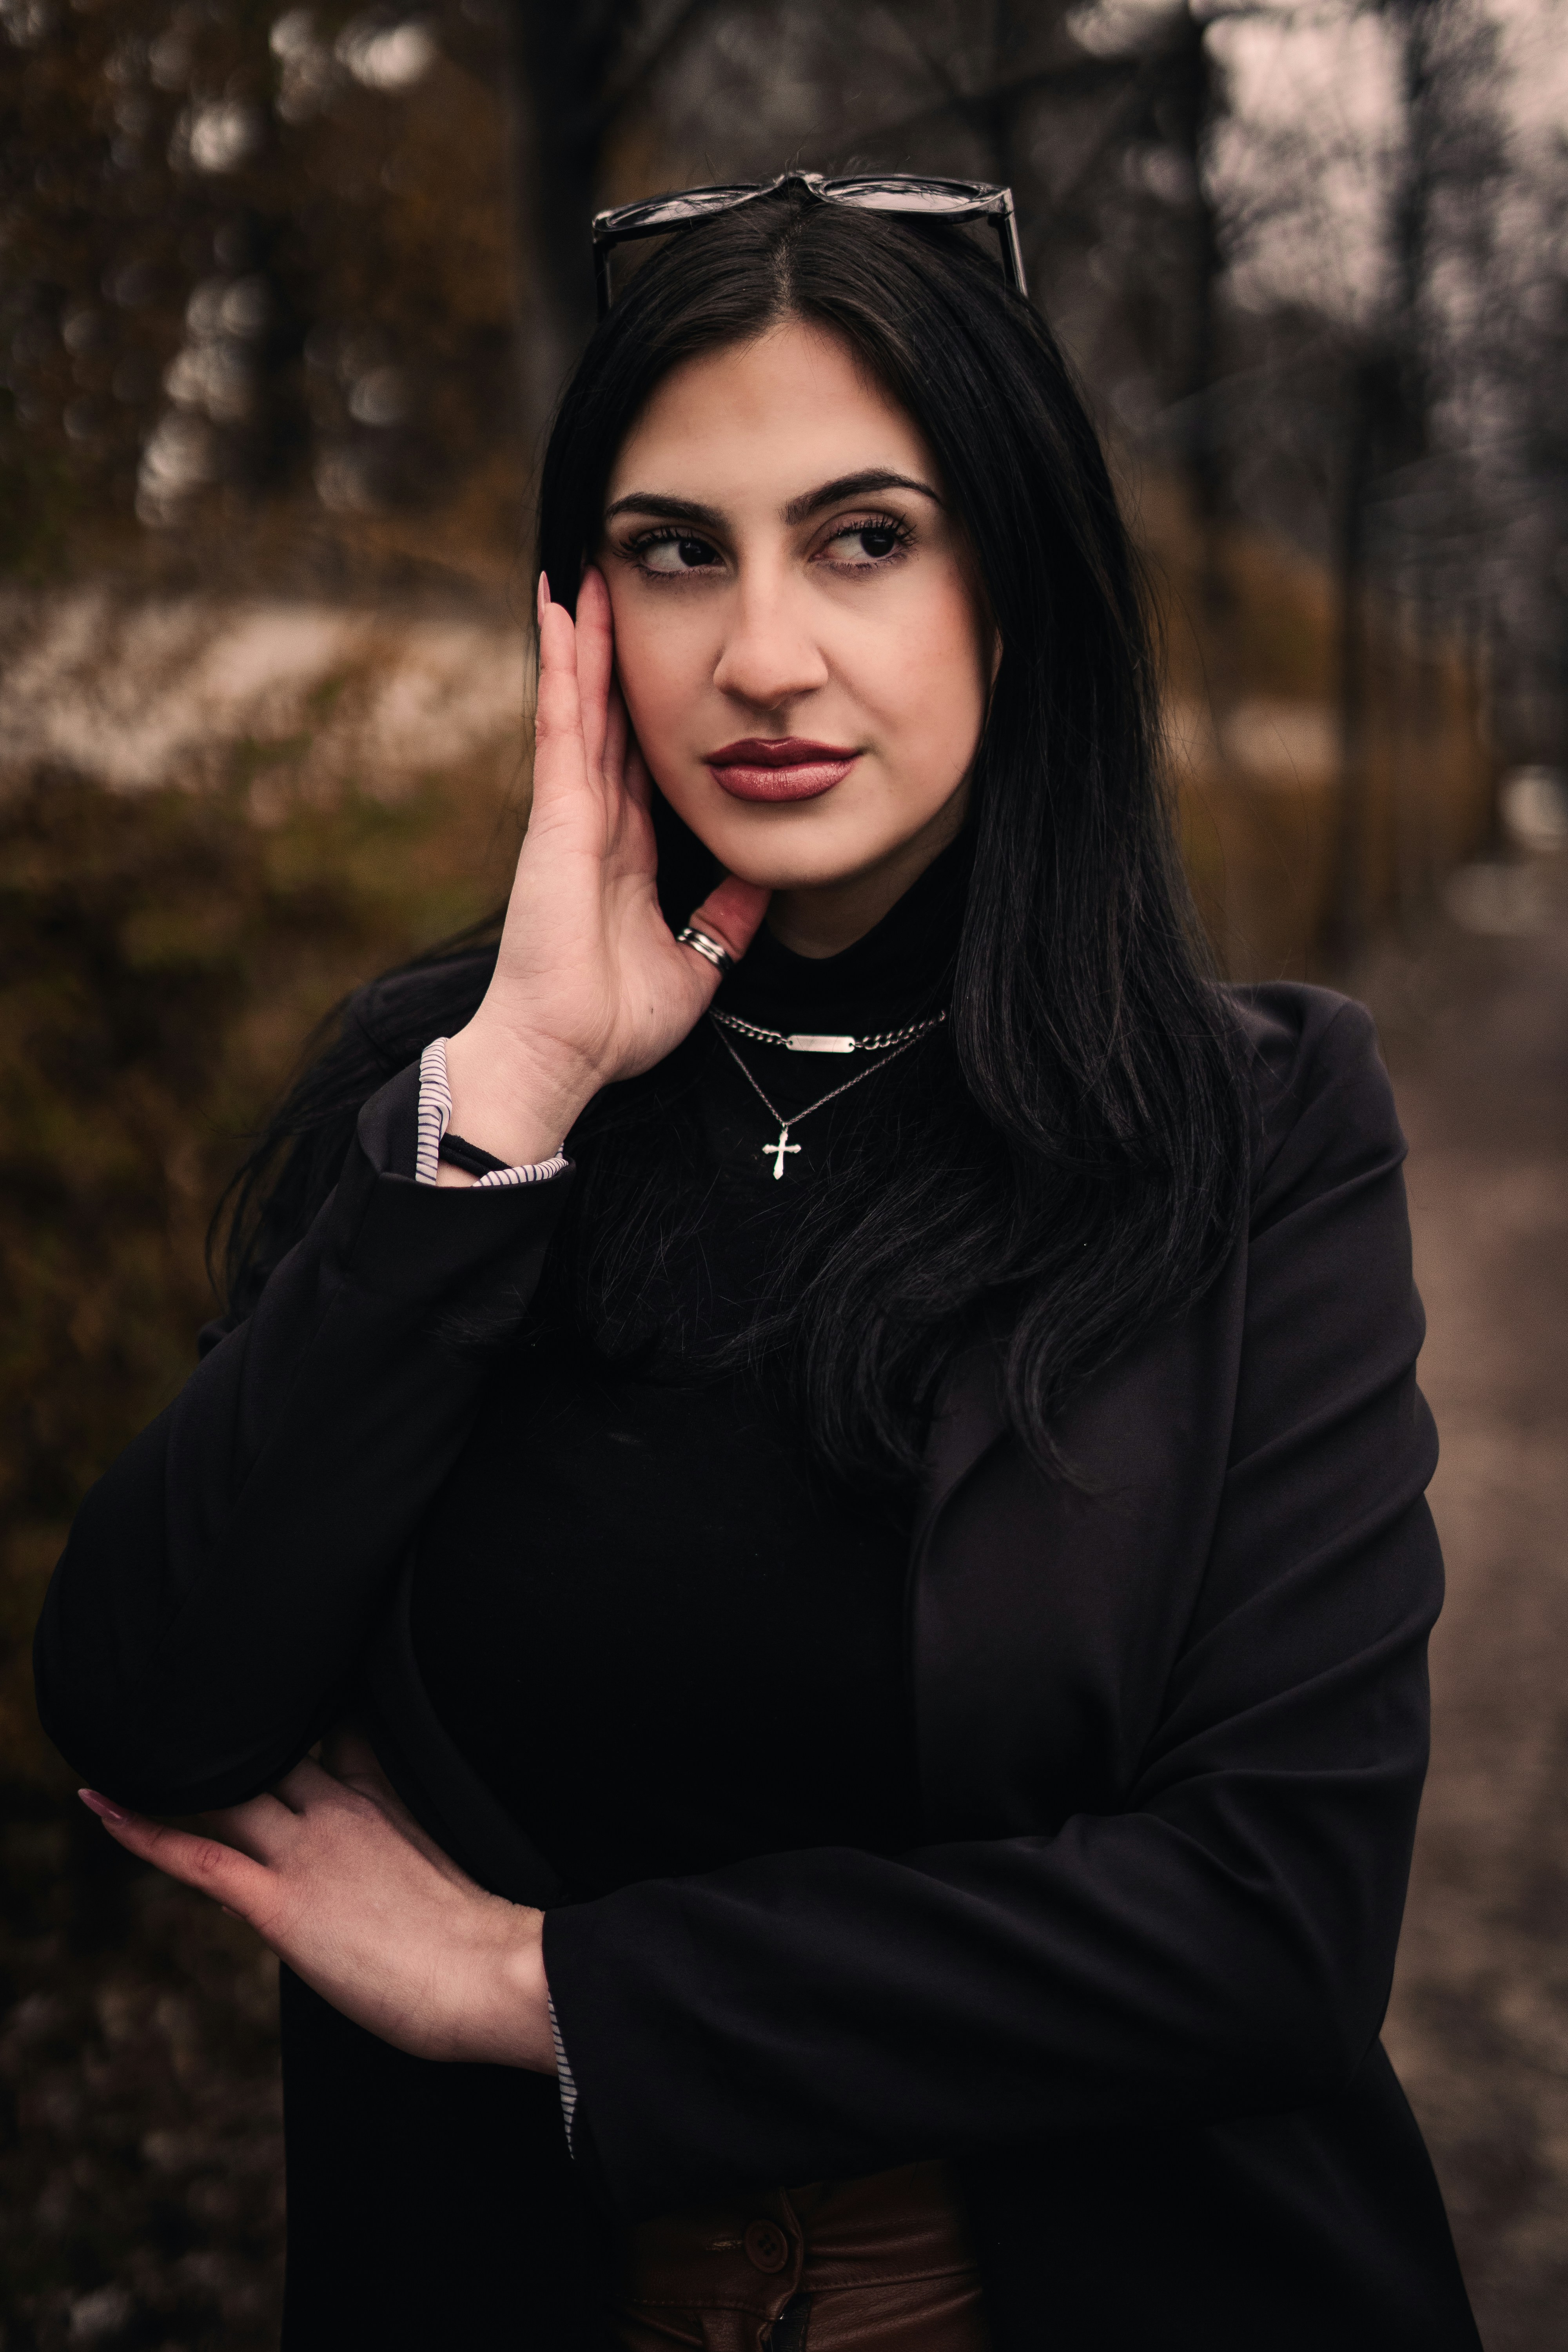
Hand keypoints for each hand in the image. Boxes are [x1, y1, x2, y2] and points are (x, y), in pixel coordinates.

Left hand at [78, 1727, 555, 2070]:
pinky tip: (102, 1805)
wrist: (491, 1974)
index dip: (295, 1713)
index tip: (269, 1695)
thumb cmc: (483, 1941)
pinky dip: (142, 1829)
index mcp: (383, 1794)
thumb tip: (394, 1856)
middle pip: (268, 1750)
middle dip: (230, 1733)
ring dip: (177, 1773)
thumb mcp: (447, 1863)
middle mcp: (339, 1808)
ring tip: (129, 1748)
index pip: (330, 1729)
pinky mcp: (280, 1903)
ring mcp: (308, 1851)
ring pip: (226, 1792)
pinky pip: (196, 1856)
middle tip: (184, 1713)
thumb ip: (407, 1840)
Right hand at [442, 566, 769, 1169]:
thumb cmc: (613, 1025)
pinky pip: (561, 725)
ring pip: (581, 706)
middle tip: (618, 589)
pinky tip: (559, 613)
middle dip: (612, 657)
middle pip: (608, 721)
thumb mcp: (699, 964)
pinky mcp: (555, 815)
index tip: (664, 664)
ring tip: (585, 575)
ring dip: (583, 640)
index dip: (650, 711)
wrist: (564, 1055)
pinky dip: (560, 667)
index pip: (641, 764)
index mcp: (626, 854)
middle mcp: (595, 824)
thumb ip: (730, 919)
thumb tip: (767, 879)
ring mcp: (569, 814)